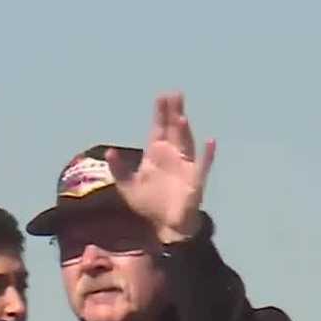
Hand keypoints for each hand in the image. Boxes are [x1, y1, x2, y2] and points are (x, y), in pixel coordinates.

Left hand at [108, 92, 216, 242]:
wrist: (165, 225)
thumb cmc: (149, 204)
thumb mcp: (127, 187)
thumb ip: (119, 169)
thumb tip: (109, 151)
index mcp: (156, 154)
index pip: (159, 129)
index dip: (160, 113)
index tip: (162, 97)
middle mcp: (173, 155)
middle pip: (173, 130)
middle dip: (174, 113)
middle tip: (176, 94)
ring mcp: (185, 166)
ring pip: (186, 143)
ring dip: (184, 131)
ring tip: (181, 117)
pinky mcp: (196, 180)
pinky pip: (204, 164)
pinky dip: (208, 154)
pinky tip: (210, 142)